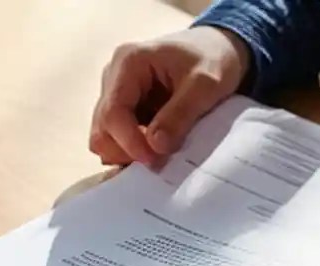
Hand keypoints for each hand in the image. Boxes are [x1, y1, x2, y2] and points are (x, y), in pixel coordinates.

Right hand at [90, 27, 249, 166]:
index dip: (129, 143)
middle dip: (126, 151)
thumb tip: (155, 146)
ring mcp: (115, 93)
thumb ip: (179, 115)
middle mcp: (113, 77)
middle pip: (102, 130)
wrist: (218, 48)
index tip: (155, 161)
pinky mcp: (123, 108)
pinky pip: (117, 139)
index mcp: (128, 63)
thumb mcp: (205, 85)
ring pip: (105, 138)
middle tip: (159, 161)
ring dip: (129, 153)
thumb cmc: (213, 59)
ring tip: (160, 155)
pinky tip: (157, 149)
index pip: (113, 113)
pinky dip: (133, 150)